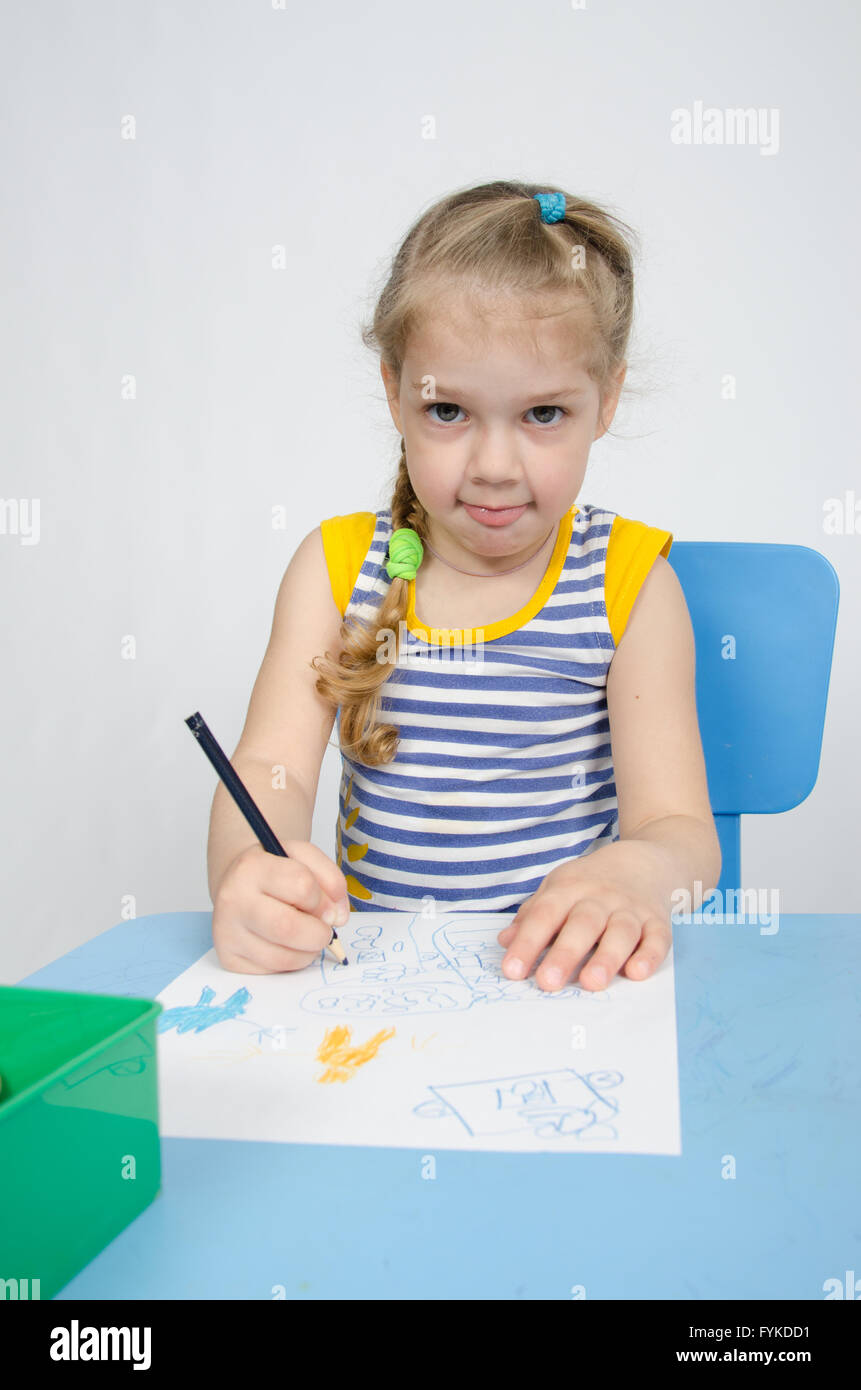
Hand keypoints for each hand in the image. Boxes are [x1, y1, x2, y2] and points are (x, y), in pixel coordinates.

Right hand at [212, 841, 349, 973]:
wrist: (237, 884)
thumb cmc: (274, 871)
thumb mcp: (303, 857)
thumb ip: (330, 878)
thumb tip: (338, 918)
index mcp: (251, 867)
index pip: (302, 887)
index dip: (324, 900)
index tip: (324, 903)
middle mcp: (233, 900)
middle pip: (288, 928)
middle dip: (319, 933)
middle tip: (323, 928)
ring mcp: (227, 932)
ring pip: (284, 957)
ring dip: (308, 951)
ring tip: (305, 934)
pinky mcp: (229, 959)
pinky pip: (274, 971)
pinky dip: (292, 962)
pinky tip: (287, 945)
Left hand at [496, 842, 672, 992]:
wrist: (642, 862)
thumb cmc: (590, 884)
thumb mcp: (557, 889)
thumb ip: (532, 916)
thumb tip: (505, 941)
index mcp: (569, 888)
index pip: (545, 914)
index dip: (527, 942)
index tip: (512, 970)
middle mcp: (601, 897)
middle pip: (582, 924)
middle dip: (565, 953)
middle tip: (547, 982)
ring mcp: (631, 909)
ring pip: (620, 931)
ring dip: (607, 957)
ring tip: (591, 983)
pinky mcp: (658, 921)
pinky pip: (657, 938)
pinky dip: (649, 955)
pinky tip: (637, 973)